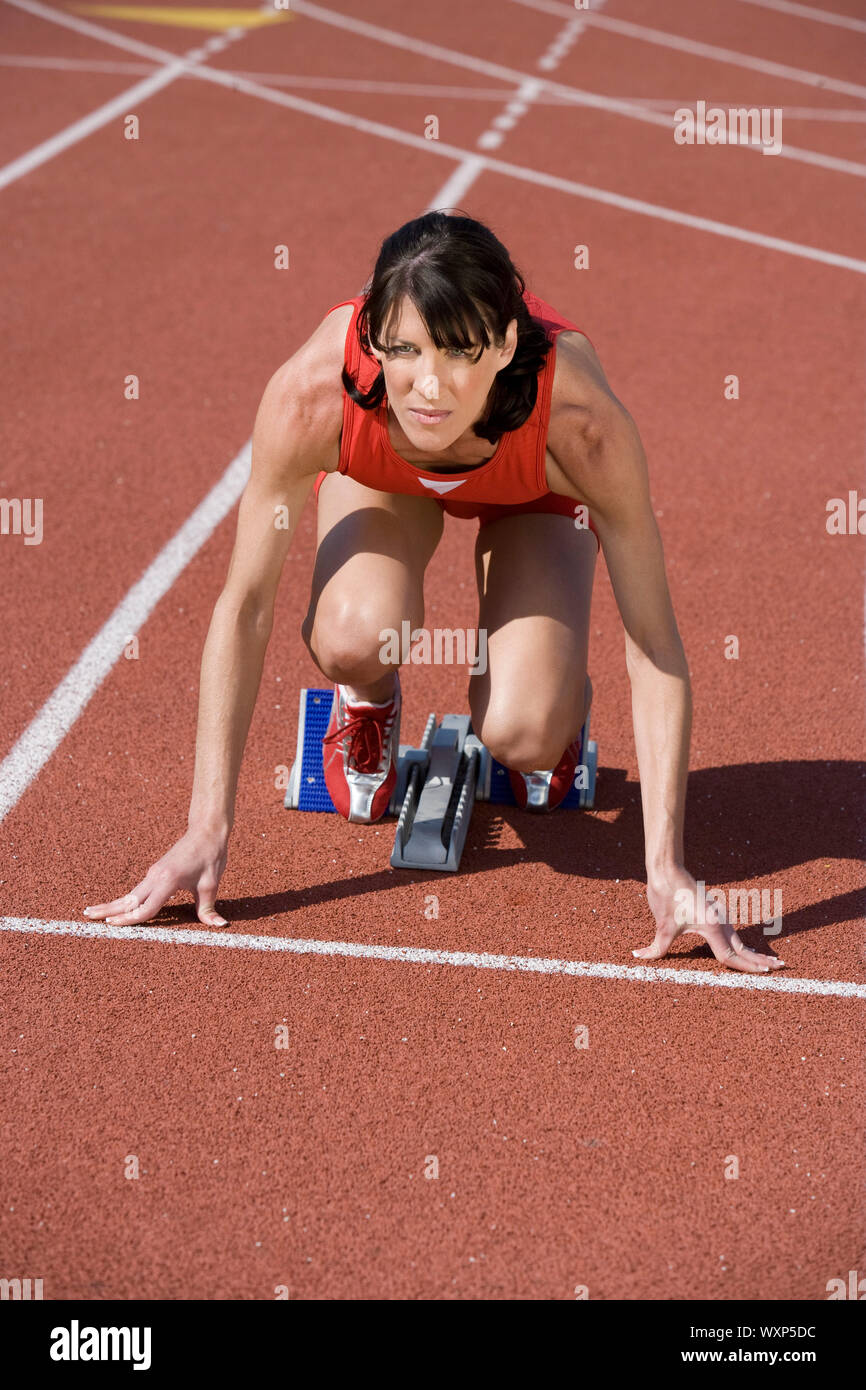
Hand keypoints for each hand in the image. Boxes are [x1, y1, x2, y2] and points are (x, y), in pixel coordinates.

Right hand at [82, 827, 229, 927]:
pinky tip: (115, 907)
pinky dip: (124, 900)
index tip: (113, 927)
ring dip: (111, 904)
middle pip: (128, 899)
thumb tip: (220, 926)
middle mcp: (155, 876)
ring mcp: (153, 874)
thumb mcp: (211, 884)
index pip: (146, 907)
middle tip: (87, 917)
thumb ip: (208, 908)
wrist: (206, 832)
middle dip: (108, 909)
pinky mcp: (155, 873)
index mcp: (168, 880)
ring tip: (91, 912)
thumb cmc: (210, 857)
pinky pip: (137, 891)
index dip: (130, 919)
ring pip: (129, 894)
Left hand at [634, 864, 785, 974]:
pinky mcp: (714, 911)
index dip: (746, 968)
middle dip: (760, 960)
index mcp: (711, 926)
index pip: (730, 955)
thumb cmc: (666, 895)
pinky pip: (731, 932)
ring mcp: (719, 915)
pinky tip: (745, 948)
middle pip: (743, 948)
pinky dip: (740, 943)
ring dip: (752, 952)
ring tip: (768, 963)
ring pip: (739, 939)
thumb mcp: (662, 925)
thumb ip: (656, 947)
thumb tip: (640, 957)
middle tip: (780, 968)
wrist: (667, 869)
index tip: (764, 974)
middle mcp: (720, 921)